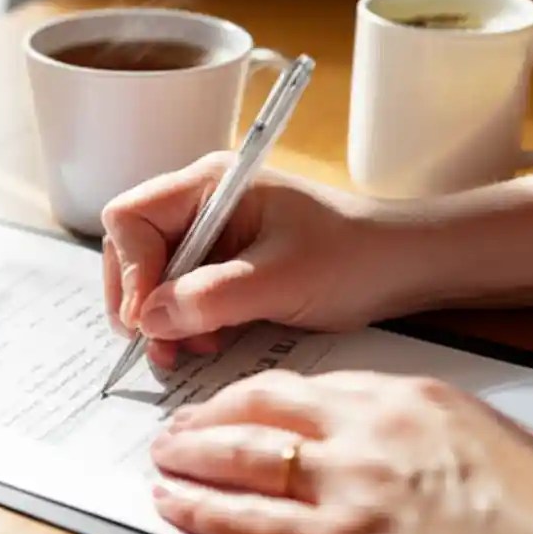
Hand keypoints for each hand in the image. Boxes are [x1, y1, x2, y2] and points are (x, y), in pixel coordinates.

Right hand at [101, 152, 413, 368]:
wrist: (403, 267)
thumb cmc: (353, 257)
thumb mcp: (280, 280)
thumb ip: (210, 297)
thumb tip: (150, 319)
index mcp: (209, 184)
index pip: (131, 219)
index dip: (129, 271)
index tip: (147, 319)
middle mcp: (201, 204)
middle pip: (131, 248)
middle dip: (138, 299)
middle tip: (156, 344)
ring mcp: (211, 235)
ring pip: (152, 277)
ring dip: (162, 317)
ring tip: (188, 349)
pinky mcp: (223, 265)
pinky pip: (180, 293)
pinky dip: (184, 322)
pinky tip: (207, 341)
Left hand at [149, 370, 532, 533]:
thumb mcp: (491, 445)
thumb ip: (427, 433)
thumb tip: (389, 444)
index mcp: (410, 398)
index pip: (309, 387)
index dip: (257, 397)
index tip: (234, 404)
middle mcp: (369, 429)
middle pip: (261, 410)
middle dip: (209, 416)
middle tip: (177, 424)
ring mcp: (350, 485)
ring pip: (242, 458)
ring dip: (191, 457)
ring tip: (161, 458)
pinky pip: (248, 520)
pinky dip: (202, 511)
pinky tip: (174, 505)